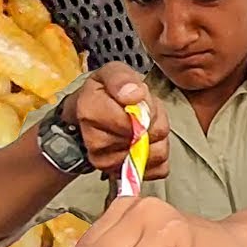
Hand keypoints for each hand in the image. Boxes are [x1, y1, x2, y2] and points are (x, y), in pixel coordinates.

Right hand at [65, 62, 169, 179]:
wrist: (89, 114)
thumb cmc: (103, 93)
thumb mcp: (112, 73)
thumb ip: (122, 79)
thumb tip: (134, 96)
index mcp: (90, 112)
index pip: (131, 122)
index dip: (147, 109)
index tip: (140, 100)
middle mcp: (95, 142)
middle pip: (146, 139)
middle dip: (154, 123)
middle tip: (143, 112)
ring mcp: (106, 162)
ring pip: (154, 155)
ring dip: (157, 139)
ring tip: (145, 126)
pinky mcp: (120, 173)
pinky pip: (156, 170)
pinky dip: (157, 155)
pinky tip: (146, 142)